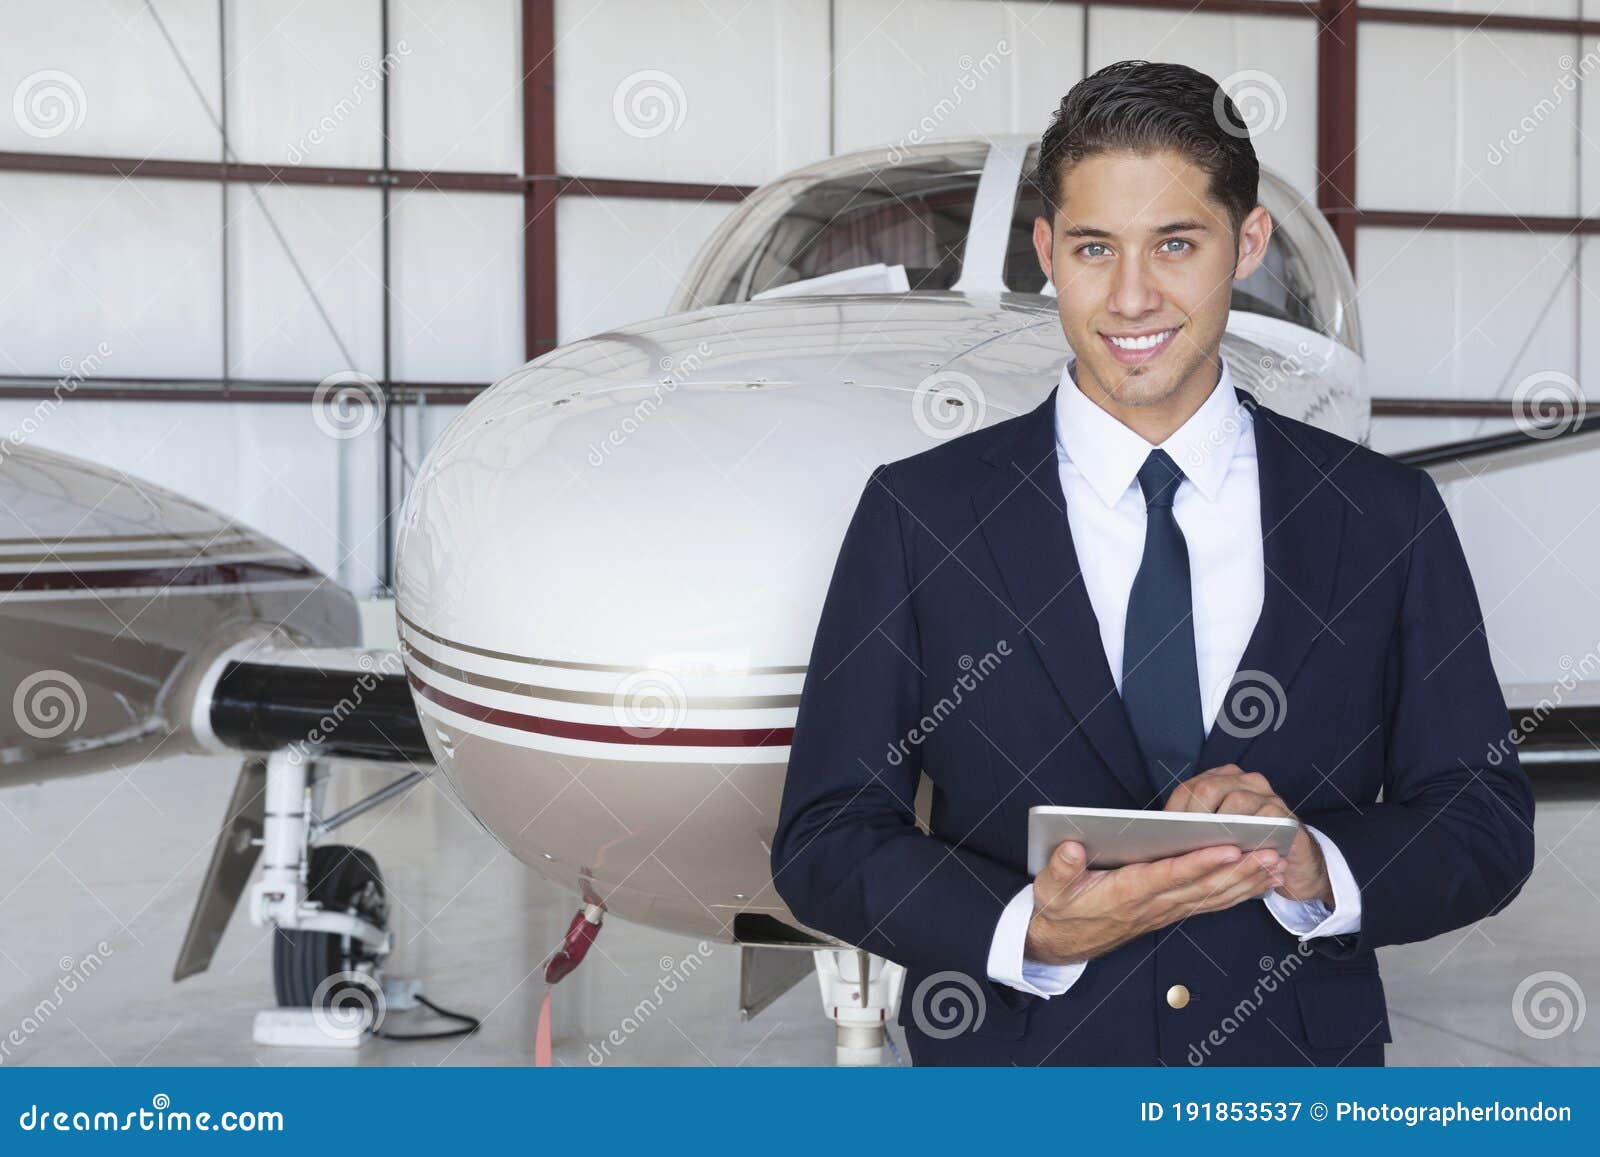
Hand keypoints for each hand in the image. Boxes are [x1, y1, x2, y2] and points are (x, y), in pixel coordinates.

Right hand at [1024, 838, 1283, 965]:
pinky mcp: (1171, 911)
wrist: (1064, 941)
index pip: (1169, 876)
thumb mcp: (1050, 887)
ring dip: (1247, 882)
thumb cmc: (1061, 907)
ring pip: (1213, 896)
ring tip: (1276, 864)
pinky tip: (1261, 881)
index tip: (1227, 849)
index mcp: (1125, 892)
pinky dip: (1239, 893)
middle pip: (1202, 887)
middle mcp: (1152, 904)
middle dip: (1239, 871)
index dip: (1199, 863)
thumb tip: (1073, 847)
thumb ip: (1061, 866)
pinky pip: (1211, 902)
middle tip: (1269, 853)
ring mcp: (1165, 910)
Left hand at [1163, 764, 1331, 904]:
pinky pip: (1264, 820)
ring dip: (1220, 828)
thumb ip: (1192, 832)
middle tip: (1184, 843)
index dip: (1173, 814)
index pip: (1188, 789)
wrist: (1290, 862)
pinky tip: (1237, 854)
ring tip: (1207, 848)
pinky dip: (1250, 837)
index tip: (1162, 836)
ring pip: (1236, 802)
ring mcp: (1266, 794)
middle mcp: (1243, 780)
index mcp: (1219, 780)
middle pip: (1208, 789)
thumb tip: (1159, 840)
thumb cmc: (1245, 848)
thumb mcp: (1215, 838)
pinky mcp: (1285, 814)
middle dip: (1193, 818)